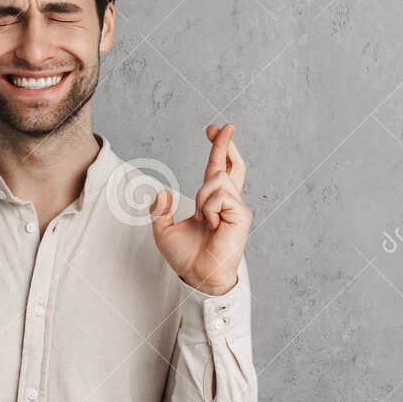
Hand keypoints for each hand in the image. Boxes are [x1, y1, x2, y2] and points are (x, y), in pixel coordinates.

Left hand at [150, 123, 251, 294]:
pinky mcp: (242, 215)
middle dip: (225, 143)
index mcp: (213, 202)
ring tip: (204, 220)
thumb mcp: (163, 230)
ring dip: (203, 197)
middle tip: (223, 126)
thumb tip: (163, 192)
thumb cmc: (186, 257)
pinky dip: (210, 208)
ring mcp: (237, 207)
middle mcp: (229, 201)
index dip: (218, 148)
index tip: (213, 129)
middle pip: (232, 164)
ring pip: (216, 180)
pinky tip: (213, 224)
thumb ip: (160, 210)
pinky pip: (220, 196)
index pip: (218, 168)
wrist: (197, 276)